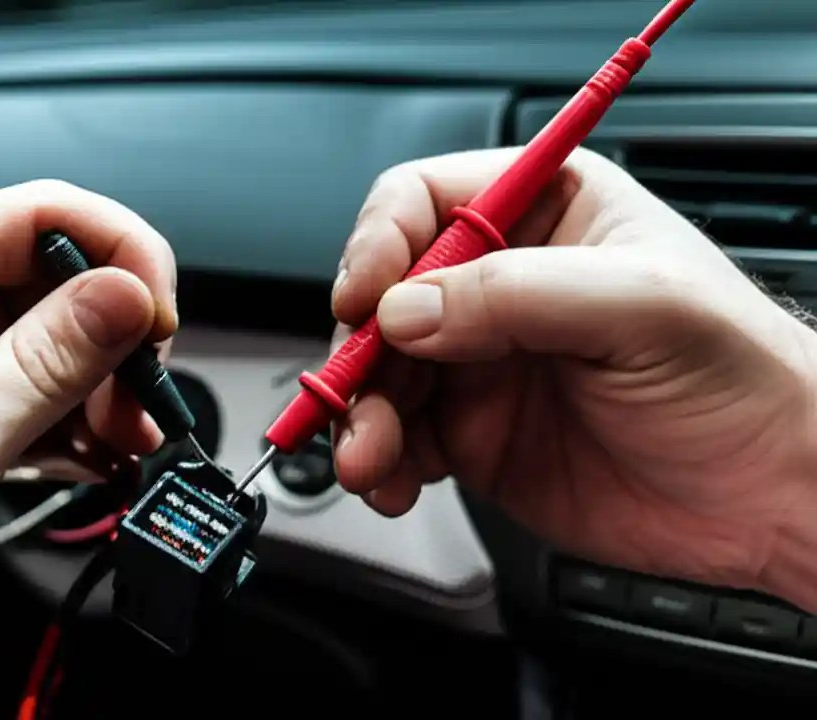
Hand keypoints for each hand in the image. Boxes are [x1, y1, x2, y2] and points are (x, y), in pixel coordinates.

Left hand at [0, 180, 176, 717]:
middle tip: (144, 397)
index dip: (114, 251)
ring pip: (56, 346)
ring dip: (103, 391)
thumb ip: (46, 364)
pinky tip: (98, 461)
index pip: (36, 215)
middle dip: (115, 337)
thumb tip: (124, 296)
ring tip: (126, 441)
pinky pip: (36, 398)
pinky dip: (77, 428)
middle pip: (56, 281)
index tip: (155, 315)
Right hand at [330, 148, 816, 608]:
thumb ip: (518, 295)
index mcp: (544, 215)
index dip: (380, 242)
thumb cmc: (742, 380)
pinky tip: (392, 481)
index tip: (366, 295)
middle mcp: (500, 285)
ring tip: (371, 457)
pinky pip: (399, 439)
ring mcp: (481, 364)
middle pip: (384, 294)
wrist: (774, 499)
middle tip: (357, 393)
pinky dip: (381, 463)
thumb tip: (405, 309)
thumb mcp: (641, 307)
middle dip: (357, 346)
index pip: (424, 201)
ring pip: (378, 373)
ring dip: (358, 414)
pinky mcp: (474, 435)